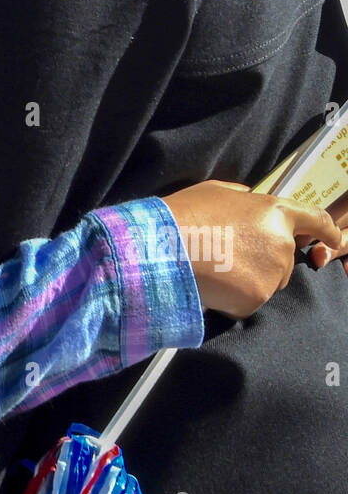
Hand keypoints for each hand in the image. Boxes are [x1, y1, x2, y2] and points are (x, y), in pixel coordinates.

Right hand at [162, 179, 347, 319]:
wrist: (163, 247)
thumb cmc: (184, 215)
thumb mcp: (216, 192)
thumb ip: (243, 199)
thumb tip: (250, 202)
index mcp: (274, 211)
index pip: (314, 220)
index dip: (327, 229)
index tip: (334, 238)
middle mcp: (281, 242)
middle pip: (284, 260)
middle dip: (264, 261)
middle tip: (228, 255)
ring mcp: (271, 272)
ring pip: (267, 283)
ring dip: (248, 280)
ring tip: (215, 267)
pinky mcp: (257, 297)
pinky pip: (249, 301)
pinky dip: (233, 298)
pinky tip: (212, 284)